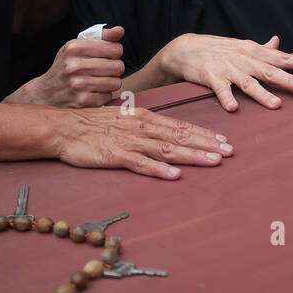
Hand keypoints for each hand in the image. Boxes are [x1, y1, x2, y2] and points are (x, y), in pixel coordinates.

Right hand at [13, 26, 125, 106]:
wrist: (45, 92)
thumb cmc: (65, 66)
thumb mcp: (76, 46)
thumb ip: (101, 37)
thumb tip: (120, 30)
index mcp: (75, 47)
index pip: (115, 48)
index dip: (116, 52)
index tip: (109, 55)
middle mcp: (75, 65)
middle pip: (118, 66)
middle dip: (114, 68)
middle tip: (104, 70)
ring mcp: (78, 84)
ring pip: (115, 82)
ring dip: (110, 82)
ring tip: (98, 80)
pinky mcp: (82, 101)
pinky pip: (108, 96)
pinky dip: (103, 95)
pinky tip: (92, 91)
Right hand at [48, 105, 233, 179]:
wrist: (62, 127)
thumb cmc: (91, 124)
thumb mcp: (122, 118)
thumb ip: (143, 124)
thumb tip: (163, 131)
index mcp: (144, 116)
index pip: (180, 126)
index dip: (204, 134)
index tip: (224, 140)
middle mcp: (141, 126)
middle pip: (180, 136)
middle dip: (207, 144)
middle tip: (230, 152)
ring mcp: (129, 141)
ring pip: (167, 149)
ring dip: (192, 156)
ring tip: (214, 162)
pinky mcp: (115, 155)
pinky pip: (141, 164)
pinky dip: (159, 169)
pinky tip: (175, 175)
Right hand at [155, 33, 292, 111]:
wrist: (186, 49)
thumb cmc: (218, 49)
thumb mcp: (242, 46)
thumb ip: (261, 48)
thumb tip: (278, 42)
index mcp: (254, 51)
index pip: (282, 57)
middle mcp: (244, 59)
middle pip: (270, 71)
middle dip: (290, 80)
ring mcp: (228, 69)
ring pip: (248, 82)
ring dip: (262, 93)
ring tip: (276, 104)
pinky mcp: (211, 78)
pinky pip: (221, 90)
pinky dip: (227, 98)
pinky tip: (234, 108)